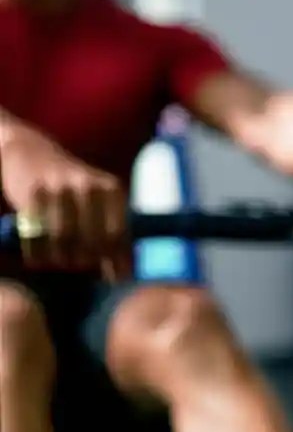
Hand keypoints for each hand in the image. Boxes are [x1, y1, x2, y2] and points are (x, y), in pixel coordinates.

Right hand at [0, 120, 128, 277]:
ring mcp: (60, 188)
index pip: (119, 234)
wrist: (33, 153)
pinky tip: (41, 256)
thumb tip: (122, 275)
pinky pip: (36, 234)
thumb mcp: (99, 201)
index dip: (116, 260)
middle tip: (81, 264)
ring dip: (62, 258)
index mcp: (112, 189)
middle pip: (93, 240)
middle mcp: (90, 186)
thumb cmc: (73, 188)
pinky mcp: (32, 193)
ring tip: (62, 260)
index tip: (112, 278)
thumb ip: (112, 233)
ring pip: (64, 239)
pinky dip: (38, 253)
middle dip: (88, 260)